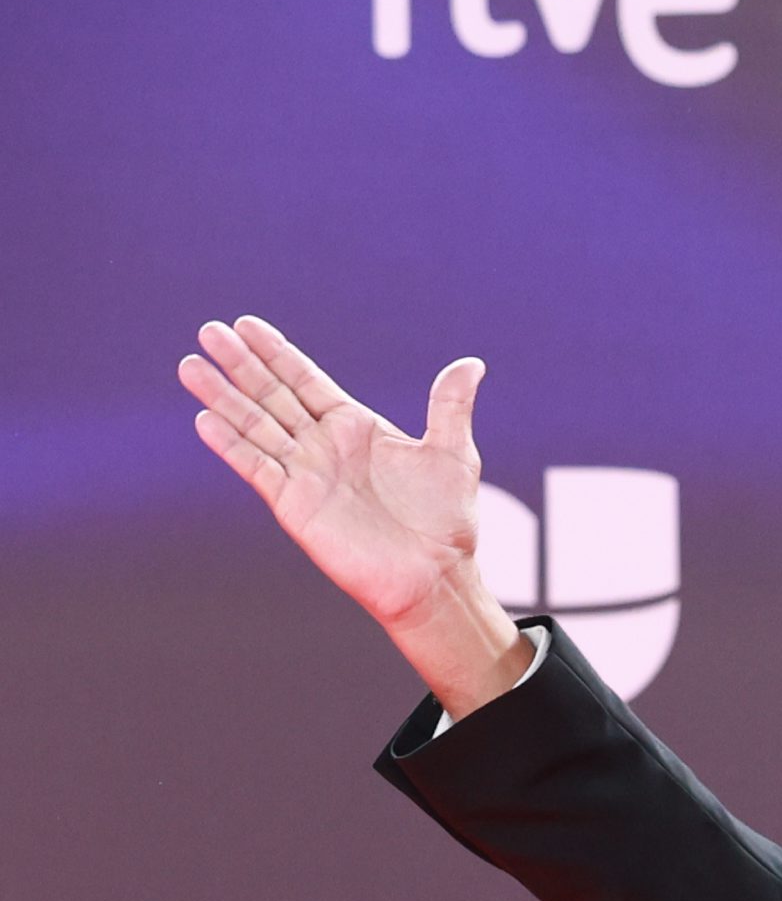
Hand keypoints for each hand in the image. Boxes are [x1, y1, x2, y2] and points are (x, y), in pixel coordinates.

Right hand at [179, 317, 527, 713]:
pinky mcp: (294, 503)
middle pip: (273, 395)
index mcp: (356, 427)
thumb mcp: (453, 454)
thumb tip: (471, 363)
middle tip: (209, 332)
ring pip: (255, 425)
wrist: (435, 576)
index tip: (246, 324)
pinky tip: (205, 419)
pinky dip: (231, 444)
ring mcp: (306, 473)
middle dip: (242, 364)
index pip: (306, 380)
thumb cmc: (446, 521)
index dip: (277, 353)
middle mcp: (324, 446)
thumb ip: (449, 406)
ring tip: (190, 366)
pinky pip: (257, 468)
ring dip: (223, 397)